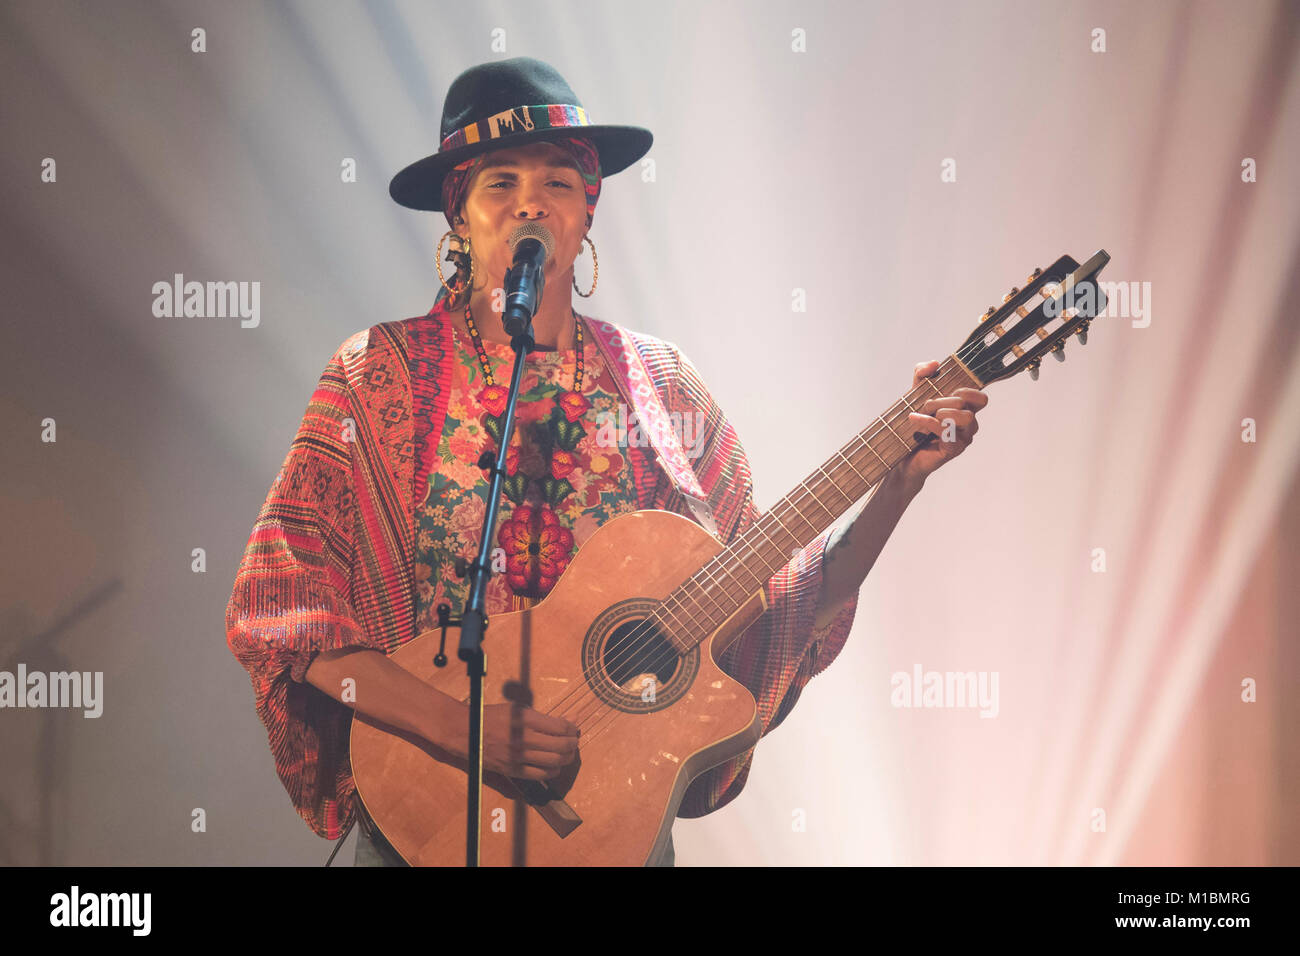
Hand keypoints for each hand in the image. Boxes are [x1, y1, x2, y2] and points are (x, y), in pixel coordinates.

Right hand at [451, 702, 579, 780]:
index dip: (572, 729)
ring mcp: (518, 756)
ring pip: (554, 762)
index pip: (560, 727)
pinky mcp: (512, 770)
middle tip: (573, 741)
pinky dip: (552, 772)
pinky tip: (554, 766)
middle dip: (572, 744)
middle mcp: (523, 738)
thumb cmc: (493, 717)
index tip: (573, 728)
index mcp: (525, 719)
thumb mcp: (517, 709)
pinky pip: (540, 775)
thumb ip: (543, 717)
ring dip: (566, 758)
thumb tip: (570, 721)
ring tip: (566, 753)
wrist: (466, 732)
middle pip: (561, 746)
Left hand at [899, 360, 988, 490]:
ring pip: (964, 416)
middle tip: (925, 406)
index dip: (966, 390)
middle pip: (967, 403)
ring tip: (922, 415)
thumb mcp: (915, 393)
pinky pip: (947, 430)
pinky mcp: (953, 449)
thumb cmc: (913, 424)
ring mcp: (963, 438)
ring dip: (939, 411)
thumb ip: (923, 374)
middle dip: (942, 400)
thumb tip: (935, 363)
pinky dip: (928, 421)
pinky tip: (914, 419)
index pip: (980, 397)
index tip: (946, 392)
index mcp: (965, 410)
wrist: (900, 453)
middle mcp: (969, 425)